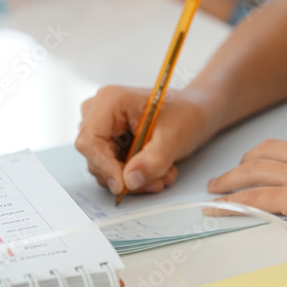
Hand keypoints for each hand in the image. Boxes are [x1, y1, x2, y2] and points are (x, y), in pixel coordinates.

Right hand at [75, 85, 213, 196]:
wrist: (196, 112)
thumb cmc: (186, 114)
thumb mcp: (174, 137)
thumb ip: (153, 160)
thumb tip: (129, 181)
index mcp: (110, 101)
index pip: (90, 141)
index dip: (104, 166)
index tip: (123, 185)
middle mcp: (100, 112)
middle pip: (96, 157)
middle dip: (126, 175)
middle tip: (157, 181)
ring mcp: (103, 127)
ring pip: (105, 167)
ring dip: (134, 178)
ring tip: (163, 174)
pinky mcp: (110, 141)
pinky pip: (113, 168)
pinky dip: (135, 175)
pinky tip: (158, 171)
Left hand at [206, 133, 286, 229]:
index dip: (284, 148)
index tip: (274, 152)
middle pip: (269, 152)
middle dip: (248, 159)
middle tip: (235, 168)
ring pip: (254, 171)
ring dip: (230, 179)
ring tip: (214, 186)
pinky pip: (254, 199)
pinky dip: (231, 203)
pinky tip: (217, 207)